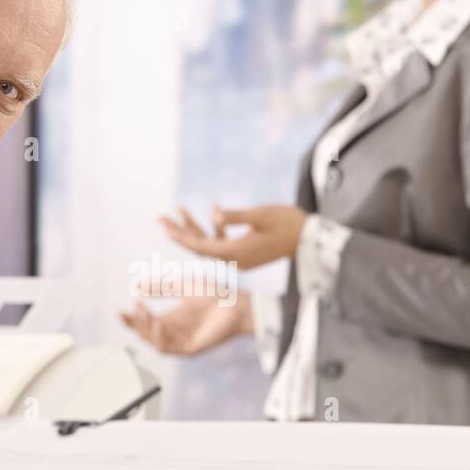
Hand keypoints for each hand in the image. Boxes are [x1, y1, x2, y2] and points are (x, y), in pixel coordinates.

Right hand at [120, 292, 251, 355]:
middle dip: (137, 324)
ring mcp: (181, 342)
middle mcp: (174, 332)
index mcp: (171, 319)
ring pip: (154, 342)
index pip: (145, 323)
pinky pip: (169, 348)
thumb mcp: (181, 286)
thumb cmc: (215, 294)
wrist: (236, 304)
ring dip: (146, 329)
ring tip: (145, 313)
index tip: (120, 311)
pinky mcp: (190, 350)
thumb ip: (160, 287)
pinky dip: (160, 337)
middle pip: (146, 334)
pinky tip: (157, 324)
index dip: (132, 319)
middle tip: (135, 308)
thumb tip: (136, 285)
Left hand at [160, 204, 306, 270]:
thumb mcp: (261, 215)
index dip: (180, 235)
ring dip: (195, 228)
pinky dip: (216, 229)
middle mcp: (235, 260)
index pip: (200, 246)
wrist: (310, 240)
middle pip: (199, 248)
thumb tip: (213, 213)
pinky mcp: (247, 255)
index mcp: (236, 252)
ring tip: (179, 209)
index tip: (163, 224)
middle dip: (180, 233)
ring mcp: (241, 260)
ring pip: (210, 245)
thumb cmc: (288, 223)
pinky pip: (224, 243)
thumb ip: (235, 216)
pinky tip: (213, 209)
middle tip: (160, 218)